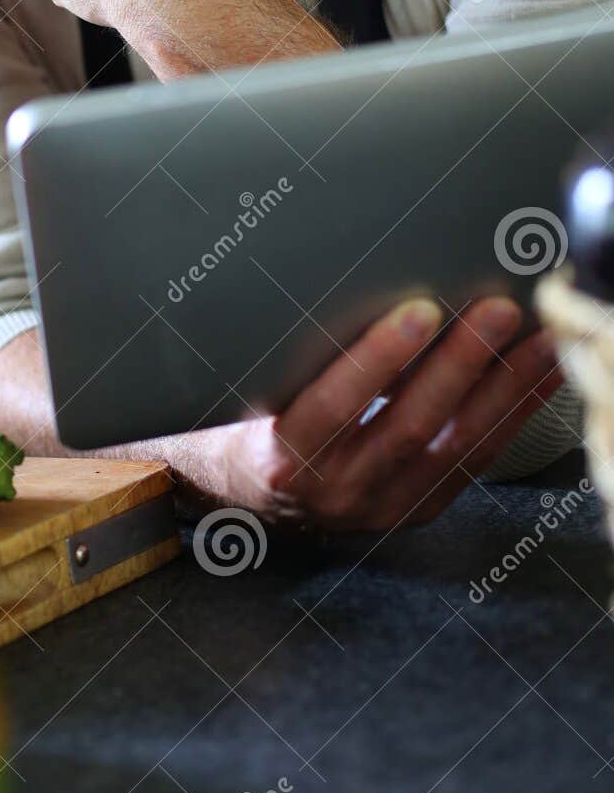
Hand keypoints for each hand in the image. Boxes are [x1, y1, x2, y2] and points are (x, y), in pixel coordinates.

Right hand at [213, 296, 563, 529]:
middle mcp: (338, 491)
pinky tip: (540, 376)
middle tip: (497, 309)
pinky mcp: (420, 508)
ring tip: (537, 337)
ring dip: (503, 389)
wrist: (251, 492)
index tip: (417, 310)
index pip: (332, 408)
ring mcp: (385, 507)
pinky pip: (474, 461)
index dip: (376, 360)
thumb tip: (363, 284)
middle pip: (409, 427)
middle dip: (461, 364)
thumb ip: (298, 357)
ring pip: (455, 447)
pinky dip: (512, 414)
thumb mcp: (256, 391)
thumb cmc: (252, 421)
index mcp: (286, 459)